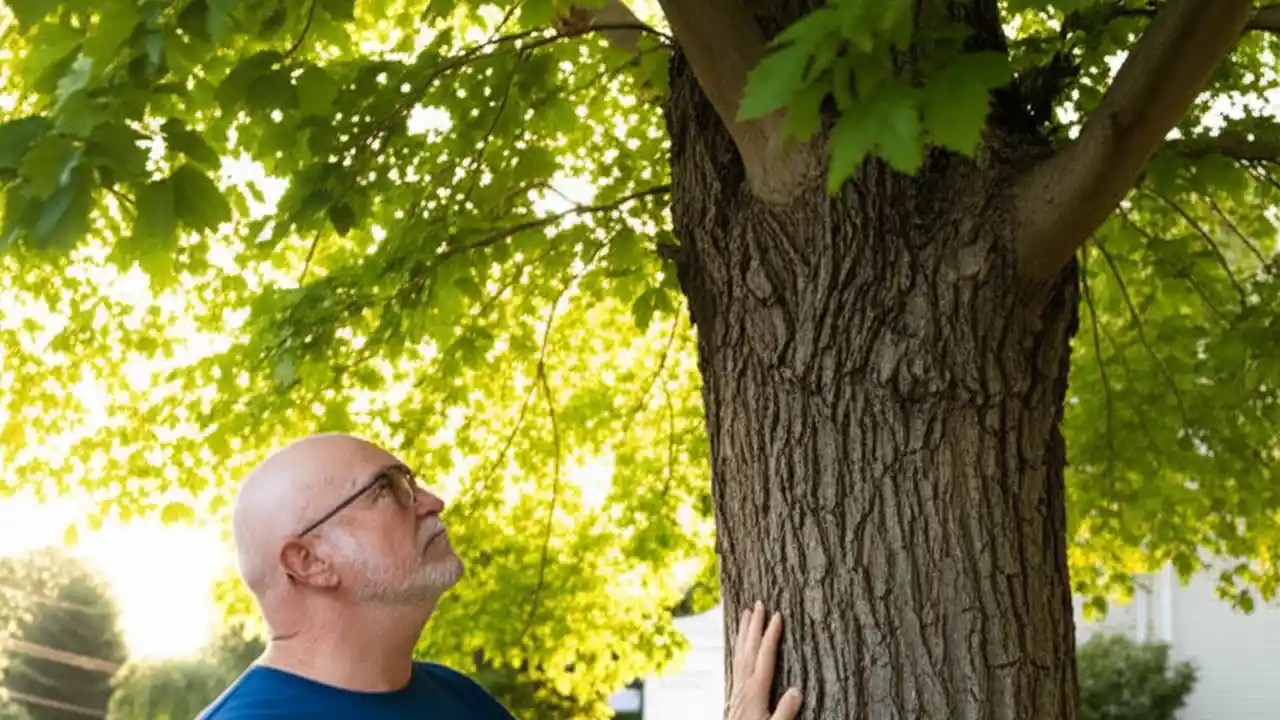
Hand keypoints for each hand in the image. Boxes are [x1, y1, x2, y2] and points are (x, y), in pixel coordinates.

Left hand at [726, 601, 802, 719]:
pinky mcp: (736, 691)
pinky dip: (739, 646)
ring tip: (746, 612)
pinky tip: (741, 641)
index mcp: (756, 690)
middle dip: (755, 625)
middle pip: (750, 648)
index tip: (778, 615)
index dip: (771, 635)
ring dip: (745, 631)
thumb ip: (785, 711)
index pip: (765, 656)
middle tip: (759, 602)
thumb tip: (797, 690)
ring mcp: (738, 686)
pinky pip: (736, 660)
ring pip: (740, 652)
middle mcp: (745, 683)